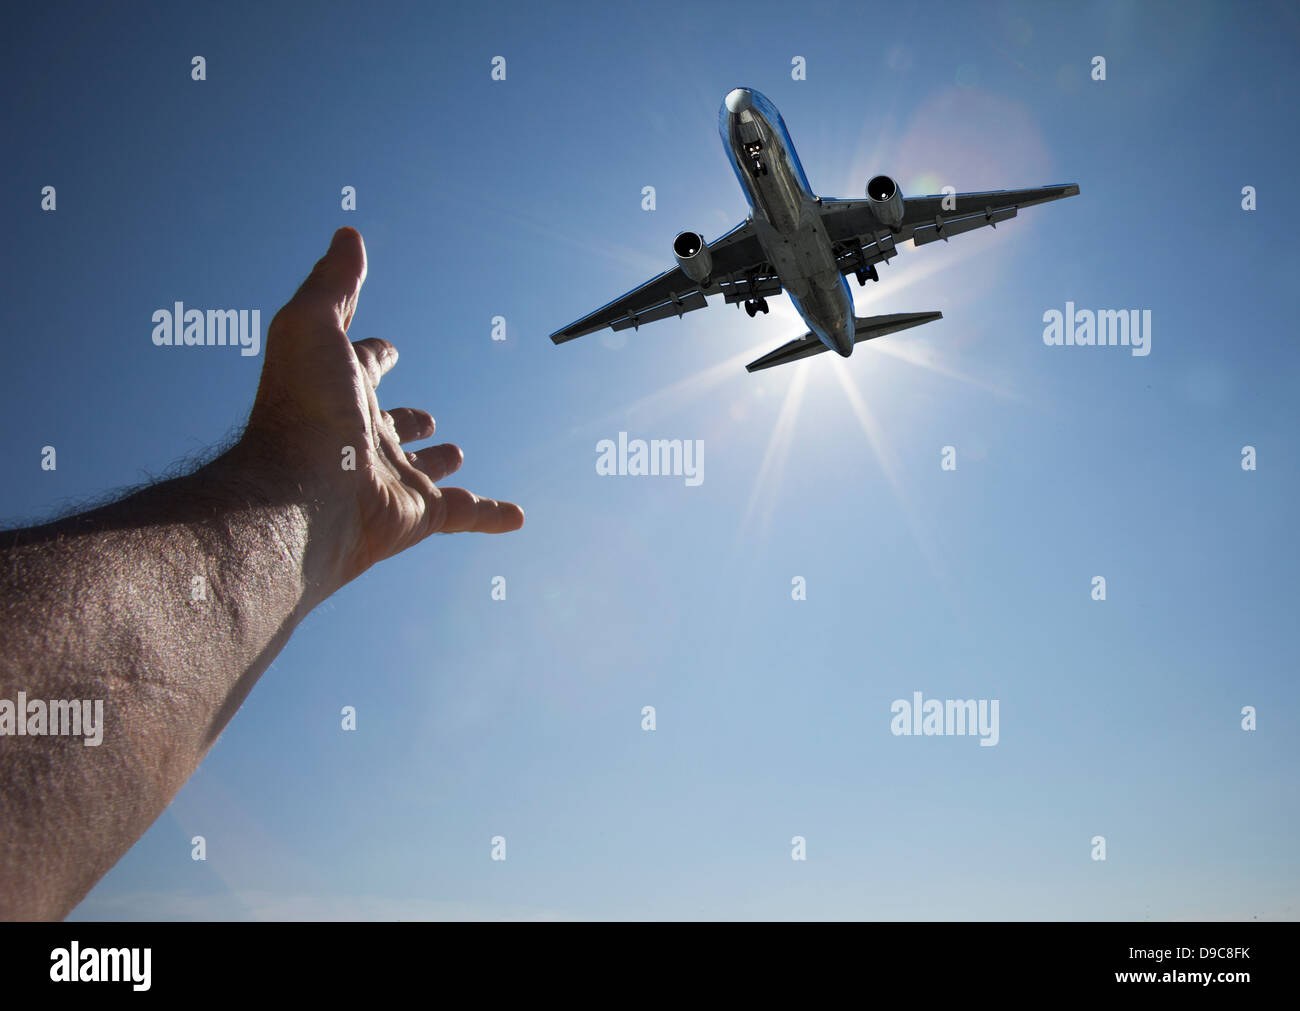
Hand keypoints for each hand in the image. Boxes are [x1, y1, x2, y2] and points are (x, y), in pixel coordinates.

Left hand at [240, 227, 522, 598]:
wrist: (305, 498)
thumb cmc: (304, 410)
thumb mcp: (312, 326)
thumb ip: (334, 283)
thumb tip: (347, 233)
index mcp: (339, 393)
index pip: (359, 368)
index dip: (372, 355)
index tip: (385, 348)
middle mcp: (364, 438)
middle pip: (392, 426)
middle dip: (407, 419)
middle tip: (425, 416)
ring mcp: (393, 479)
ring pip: (425, 470)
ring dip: (440, 463)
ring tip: (456, 453)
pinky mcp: (420, 514)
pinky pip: (466, 514)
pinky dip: (494, 514)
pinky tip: (518, 516)